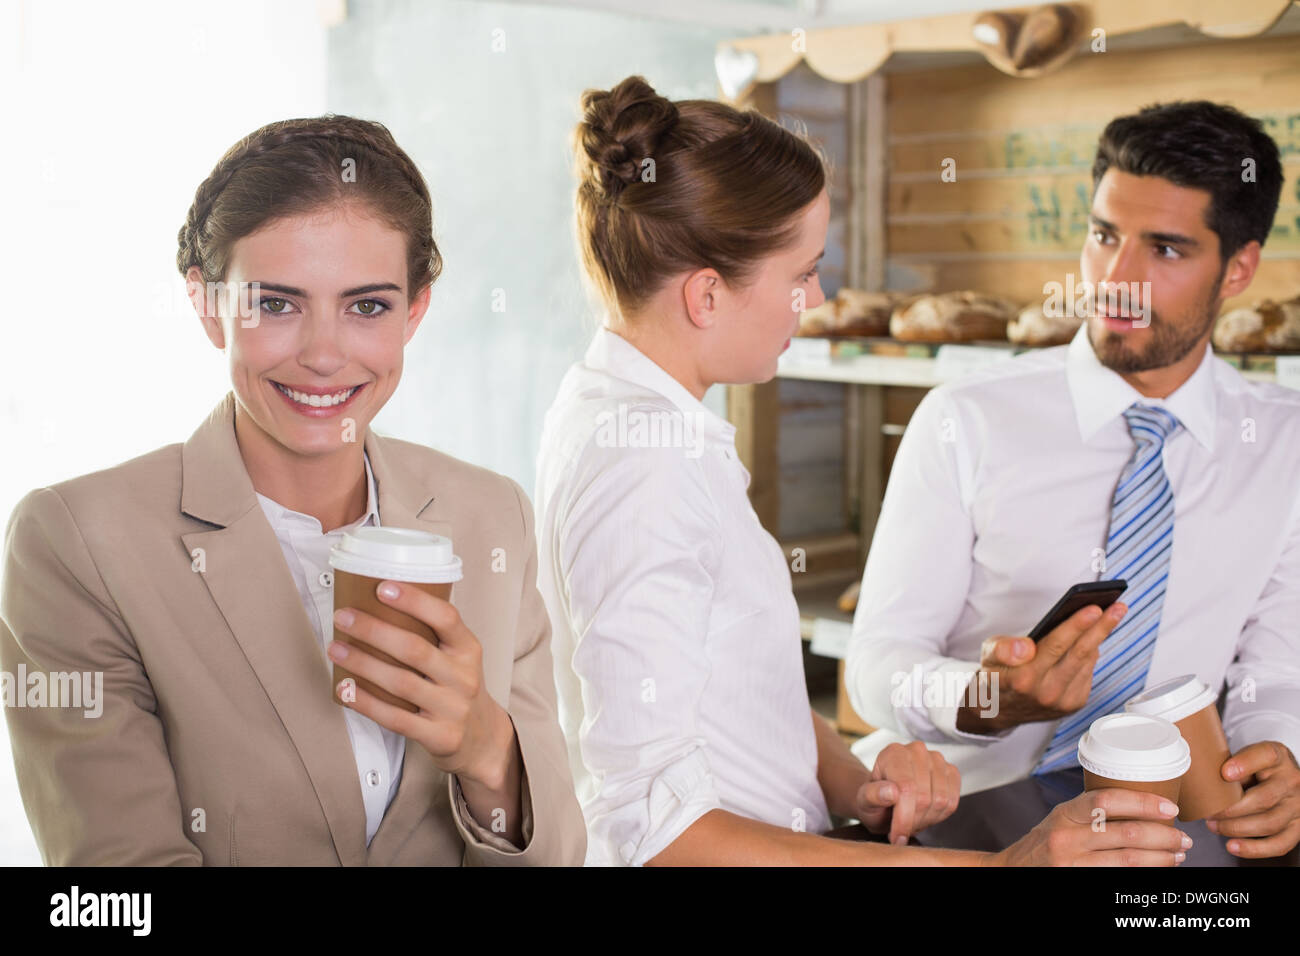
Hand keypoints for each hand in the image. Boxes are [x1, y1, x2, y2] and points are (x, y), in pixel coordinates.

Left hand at [329, 580, 517, 793]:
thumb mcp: (459, 657)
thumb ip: (432, 635)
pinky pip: (395, 718)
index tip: (382, 587)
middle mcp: (464, 677)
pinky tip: (345, 688)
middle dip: (374, 630)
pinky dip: (366, 702)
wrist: (482, 737)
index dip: (415, 601)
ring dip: (363, 663)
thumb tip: (378, 603)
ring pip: (401, 683)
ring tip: (336, 648)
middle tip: (343, 617)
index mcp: (468, 649)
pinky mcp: (439, 736)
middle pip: (415, 650)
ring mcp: (452, 708)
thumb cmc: (458, 686)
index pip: (446, 618)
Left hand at [855, 741, 960, 845]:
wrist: (886, 799)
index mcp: (893, 753)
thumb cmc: (875, 800)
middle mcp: (916, 751)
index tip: (896, 837)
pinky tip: (924, 815)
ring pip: (940, 801)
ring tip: (911, 821)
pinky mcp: (951, 771)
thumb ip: (872, 795)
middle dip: (913, 822)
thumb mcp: (864, 802)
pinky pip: (952, 802)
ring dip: (926, 820)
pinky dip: (939, 816)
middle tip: (902, 830)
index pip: (906, 789)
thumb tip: (891, 792)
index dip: (904, 818)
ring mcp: (936, 760)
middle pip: (924, 798)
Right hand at [955, 602, 1126, 733]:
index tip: (1094, 609)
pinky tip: (1091, 640)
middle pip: (1080, 653)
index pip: (1055, 645)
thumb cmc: (996, 674)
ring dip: (1100, 638)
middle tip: (1118, 608)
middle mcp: (1045, 692)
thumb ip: (1003, 649)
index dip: (1077, 626)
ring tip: (1111, 616)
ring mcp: (1062, 701)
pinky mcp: (1073, 705)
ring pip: (1087, 662)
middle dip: (1101, 628)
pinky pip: (1087, 673)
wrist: (999, 710)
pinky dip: (1090, 655)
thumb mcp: (988, 655)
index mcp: (1023, 678)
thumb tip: (1025, 647)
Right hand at [992, 789, 1188, 865]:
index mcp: (1065, 814)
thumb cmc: (1044, 843)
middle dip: (1164, 836)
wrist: (1014, 871)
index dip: (1143, 802)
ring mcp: (1074, 864)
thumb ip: (1090, 812)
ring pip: (1130, 860)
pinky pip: (1121, 878)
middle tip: (1182, 837)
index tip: (1170, 807)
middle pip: (1128, 834)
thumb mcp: (1060, 818)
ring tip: (1178, 854)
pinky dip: (1146, 873)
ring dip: (1162, 858)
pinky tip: (1158, 868)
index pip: (1107, 800)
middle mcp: (1068, 838)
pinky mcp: (1081, 881)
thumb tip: (1141, 804)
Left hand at [1207, 741, 1299, 857]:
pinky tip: (1233, 846)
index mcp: (1277, 756)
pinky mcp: (1297, 827)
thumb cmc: (1255, 767)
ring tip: (1214, 826)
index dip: (1245, 764)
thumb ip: (1229, 763)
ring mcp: (1297, 806)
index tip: (1225, 773)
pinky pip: (1280, 844)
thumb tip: (1199, 778)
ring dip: (1237, 829)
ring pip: (1270, 823)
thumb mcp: (1245, 756)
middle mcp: (1292, 781)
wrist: (1280, 777)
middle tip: (1209, 812)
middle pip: (1264, 799)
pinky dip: (1255, 849)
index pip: (1266, 756)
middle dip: (1231, 809)